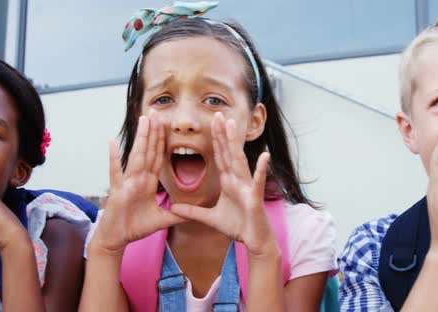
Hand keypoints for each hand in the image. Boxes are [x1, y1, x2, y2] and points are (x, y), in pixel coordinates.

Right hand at [91, 113, 185, 255]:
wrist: (116, 239)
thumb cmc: (135, 227)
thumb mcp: (162, 220)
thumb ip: (177, 215)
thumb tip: (195, 213)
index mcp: (148, 182)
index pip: (158, 157)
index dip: (163, 141)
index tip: (167, 124)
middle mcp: (137, 178)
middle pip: (148, 151)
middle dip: (154, 132)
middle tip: (158, 111)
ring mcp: (127, 183)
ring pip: (136, 156)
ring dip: (140, 137)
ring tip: (144, 119)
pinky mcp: (117, 191)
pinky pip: (115, 172)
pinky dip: (114, 158)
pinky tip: (112, 141)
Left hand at [171, 112, 277, 256]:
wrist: (254, 241)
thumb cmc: (237, 227)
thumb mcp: (210, 218)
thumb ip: (193, 211)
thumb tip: (173, 208)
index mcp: (229, 182)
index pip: (220, 156)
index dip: (215, 140)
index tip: (210, 122)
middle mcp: (238, 180)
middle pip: (228, 153)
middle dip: (223, 134)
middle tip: (218, 114)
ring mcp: (247, 187)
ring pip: (240, 161)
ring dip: (236, 143)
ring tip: (233, 126)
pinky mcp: (254, 198)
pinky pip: (257, 183)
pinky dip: (261, 170)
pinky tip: (264, 157)